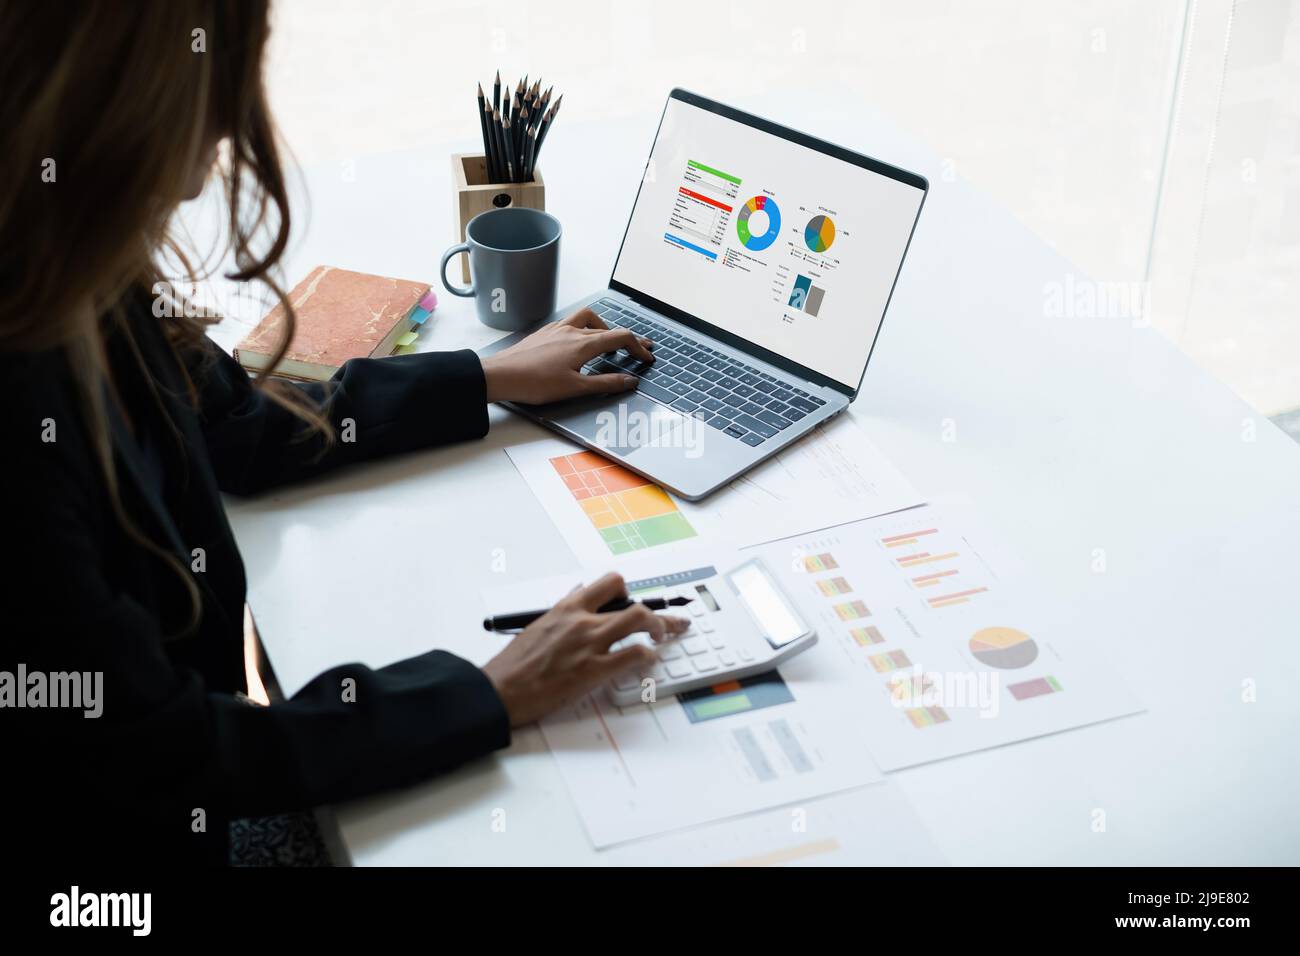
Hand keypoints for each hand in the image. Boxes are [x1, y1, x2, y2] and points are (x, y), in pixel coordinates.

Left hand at [480, 307, 654, 403]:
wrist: (501, 375)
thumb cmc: (534, 383)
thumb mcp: (575, 388)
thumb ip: (605, 383)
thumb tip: (629, 381)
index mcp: (583, 344)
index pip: (620, 337)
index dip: (638, 346)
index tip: (646, 357)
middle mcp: (572, 331)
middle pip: (608, 327)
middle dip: (627, 337)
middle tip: (639, 346)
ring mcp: (557, 329)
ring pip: (588, 319)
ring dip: (604, 326)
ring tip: (609, 339)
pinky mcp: (545, 333)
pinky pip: (571, 322)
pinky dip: (584, 328)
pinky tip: (579, 340)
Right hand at [481, 572, 689, 725]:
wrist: (501, 689)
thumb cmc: (515, 663)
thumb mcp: (539, 625)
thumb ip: (564, 610)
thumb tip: (579, 592)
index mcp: (567, 608)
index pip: (608, 584)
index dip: (628, 591)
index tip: (636, 600)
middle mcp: (582, 620)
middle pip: (632, 602)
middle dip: (657, 612)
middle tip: (669, 621)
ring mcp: (590, 643)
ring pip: (640, 620)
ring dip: (660, 626)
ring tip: (664, 636)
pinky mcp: (593, 670)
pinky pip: (633, 655)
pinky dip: (647, 655)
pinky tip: (649, 660)